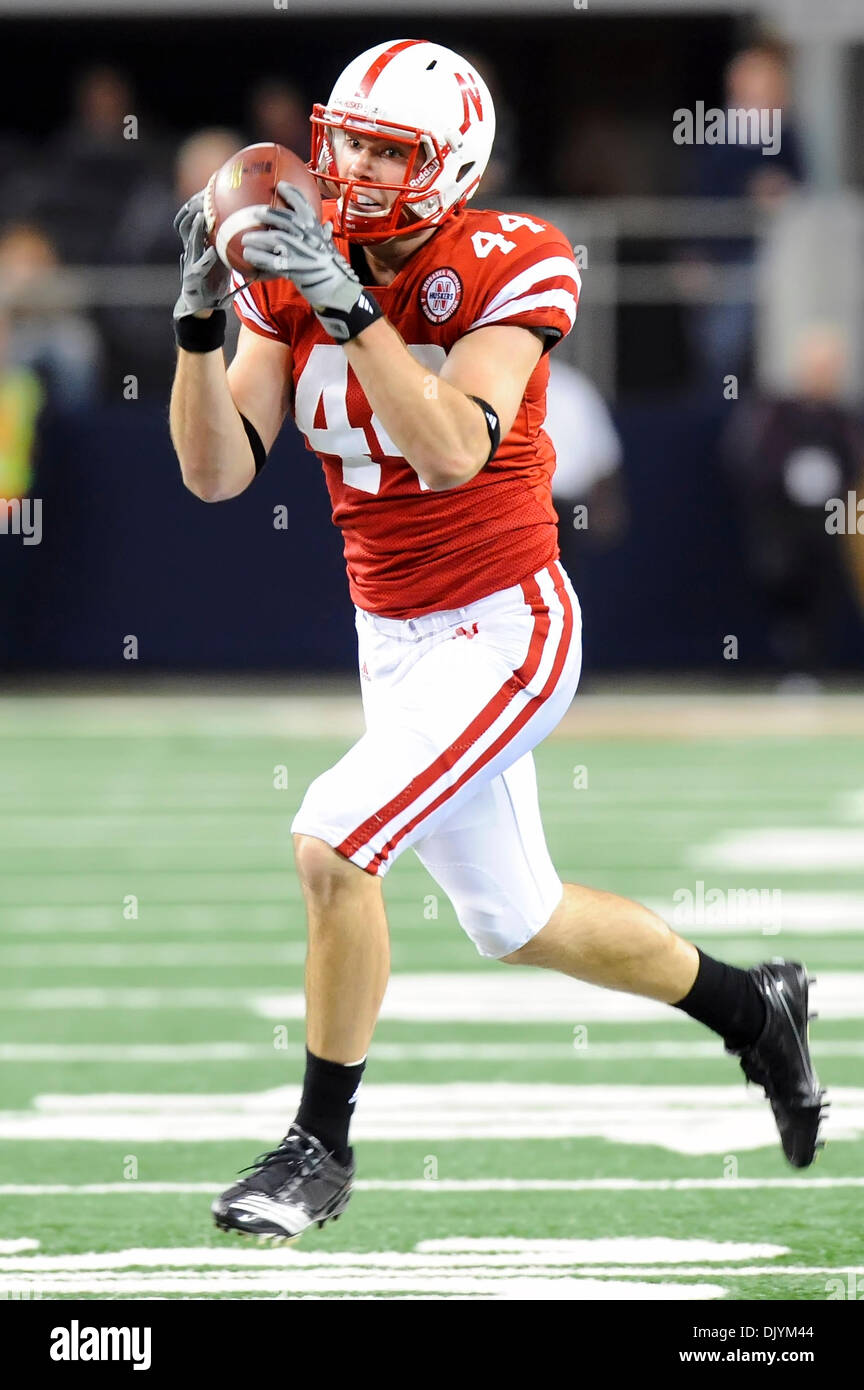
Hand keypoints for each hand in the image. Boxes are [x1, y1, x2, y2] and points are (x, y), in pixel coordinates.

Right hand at [172, 191, 232, 320]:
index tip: (206, 186)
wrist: (202, 303)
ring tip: (201, 218)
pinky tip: (212, 251)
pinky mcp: (192, 277)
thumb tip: (252, 226)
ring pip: (189, 240)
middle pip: (185, 223)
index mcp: (198, 240)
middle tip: (201, 196)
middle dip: (191, 209)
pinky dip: (205, 258)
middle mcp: (191, 248)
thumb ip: (229, 240)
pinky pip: (198, 265)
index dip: (197, 201)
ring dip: (195, 229)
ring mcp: (190, 261)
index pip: (192, 215)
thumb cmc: (214, 277)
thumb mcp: (221, 255)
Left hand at [241, 183, 369, 341]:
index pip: (304, 206)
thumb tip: (326, 226)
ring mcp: (300, 252)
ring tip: (246, 239)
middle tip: (253, 213)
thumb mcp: (329, 247)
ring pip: (274, 238)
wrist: (337, 289)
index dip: (292, 194)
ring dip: (257, 238)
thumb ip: (324, 235)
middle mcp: (308, 238)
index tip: (280, 185)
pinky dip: (258, 257)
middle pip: (284, 220)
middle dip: (267, 214)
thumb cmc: (332, 268)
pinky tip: (248, 255)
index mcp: (316, 230)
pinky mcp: (293, 268)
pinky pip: (270, 261)